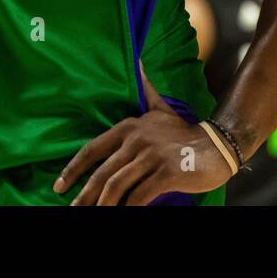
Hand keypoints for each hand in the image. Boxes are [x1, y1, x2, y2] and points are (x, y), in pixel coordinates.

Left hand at [53, 62, 233, 204]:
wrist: (217, 145)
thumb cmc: (184, 132)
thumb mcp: (160, 108)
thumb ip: (145, 88)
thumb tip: (136, 61)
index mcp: (129, 127)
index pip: (92, 149)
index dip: (73, 169)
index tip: (59, 186)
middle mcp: (137, 140)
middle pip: (102, 173)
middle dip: (84, 195)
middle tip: (72, 209)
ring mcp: (152, 157)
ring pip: (117, 187)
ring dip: (103, 205)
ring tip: (95, 216)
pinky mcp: (167, 174)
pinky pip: (139, 197)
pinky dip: (128, 209)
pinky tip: (123, 215)